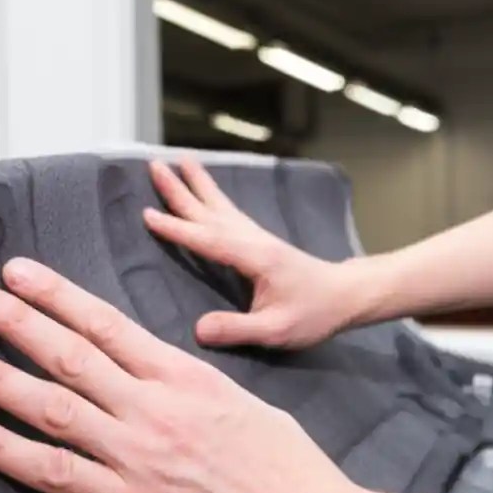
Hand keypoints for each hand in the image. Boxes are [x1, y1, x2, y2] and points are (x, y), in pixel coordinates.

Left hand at [0, 257, 364, 492]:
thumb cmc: (294, 472)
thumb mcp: (245, 404)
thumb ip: (190, 384)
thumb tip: (153, 363)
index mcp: (181, 387)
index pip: (103, 330)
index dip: (51, 299)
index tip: (11, 275)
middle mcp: (152, 428)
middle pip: (65, 375)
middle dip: (7, 339)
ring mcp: (142, 488)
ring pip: (51, 450)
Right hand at [144, 157, 359, 348]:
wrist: (344, 296)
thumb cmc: (313, 314)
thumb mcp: (275, 331)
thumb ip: (236, 330)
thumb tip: (197, 329)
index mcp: (254, 258)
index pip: (208, 240)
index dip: (178, 229)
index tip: (148, 215)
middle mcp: (253, 240)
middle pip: (209, 211)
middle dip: (180, 190)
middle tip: (154, 166)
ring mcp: (256, 237)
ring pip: (219, 206)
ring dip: (196, 185)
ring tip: (178, 161)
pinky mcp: (258, 240)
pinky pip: (228, 212)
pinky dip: (212, 197)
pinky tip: (206, 190)